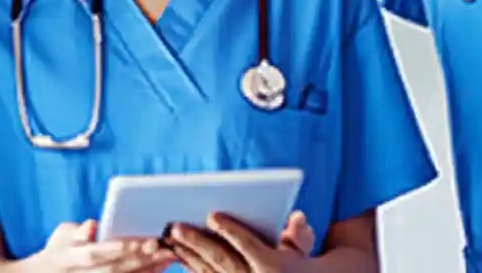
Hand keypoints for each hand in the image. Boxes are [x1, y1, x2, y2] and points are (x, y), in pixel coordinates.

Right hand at [32, 220, 176, 271]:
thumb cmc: (59, 251)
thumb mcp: (61, 237)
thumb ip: (77, 231)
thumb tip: (92, 226)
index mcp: (67, 258)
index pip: (90, 255)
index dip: (109, 250)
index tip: (129, 242)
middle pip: (113, 269)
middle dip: (138, 258)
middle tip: (160, 245)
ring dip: (147, 268)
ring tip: (167, 254)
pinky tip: (161, 267)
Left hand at [165, 211, 313, 272]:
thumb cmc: (301, 272)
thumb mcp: (308, 258)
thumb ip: (300, 237)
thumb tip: (297, 216)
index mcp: (275, 269)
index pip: (249, 246)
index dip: (230, 230)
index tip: (212, 215)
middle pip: (223, 260)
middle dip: (198, 242)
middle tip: (177, 226)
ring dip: (190, 255)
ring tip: (172, 237)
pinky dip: (194, 269)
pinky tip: (181, 256)